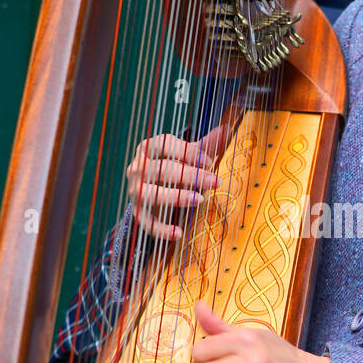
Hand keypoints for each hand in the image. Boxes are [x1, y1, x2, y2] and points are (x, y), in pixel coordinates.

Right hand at [125, 125, 229, 239]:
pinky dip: (162, 229)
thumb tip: (227, 128)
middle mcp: (138, 167)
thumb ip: (206, 145)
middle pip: (161, 169)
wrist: (154, 189)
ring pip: (151, 194)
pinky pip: (147, 222)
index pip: (164, 144)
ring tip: (199, 199)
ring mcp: (135, 190)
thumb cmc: (175, 166)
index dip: (186, 152)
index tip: (208, 161)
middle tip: (214, 181)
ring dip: (176, 197)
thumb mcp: (189, 155)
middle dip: (190, 175)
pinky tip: (179, 233)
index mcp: (150, 148)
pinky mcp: (138, 212)